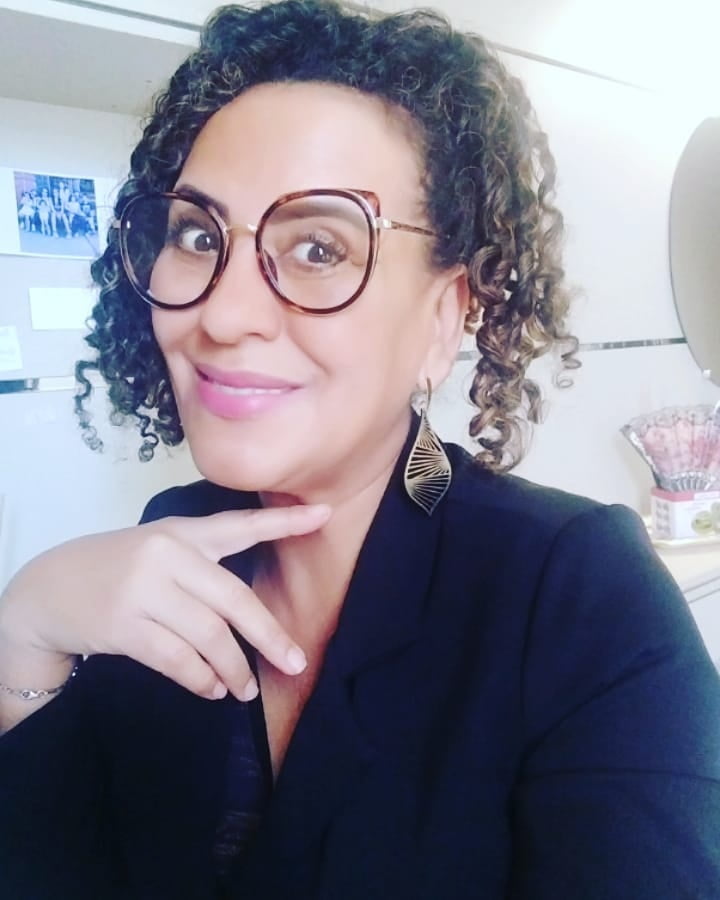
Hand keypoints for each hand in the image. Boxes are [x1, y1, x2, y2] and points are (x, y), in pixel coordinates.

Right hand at [0, 505, 330, 701]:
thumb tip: (249, 622)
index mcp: (183, 532)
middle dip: (269, 635)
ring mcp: (144, 589)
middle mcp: (167, 555)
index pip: (241, 525)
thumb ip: (202, 569)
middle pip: (234, 599)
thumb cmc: (117, 569)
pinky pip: (177, 659)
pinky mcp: (123, 625)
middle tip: (296, 663)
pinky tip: (211, 689)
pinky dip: (201, 679)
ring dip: (233, 669)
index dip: (284, 522)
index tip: (325, 514)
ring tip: (244, 689)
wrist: (49, 588)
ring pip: (208, 636)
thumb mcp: (158, 550)